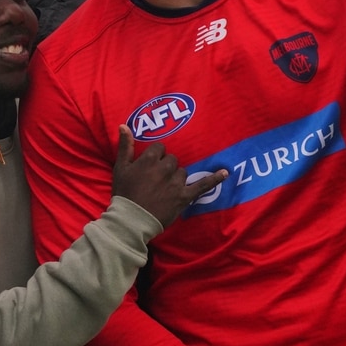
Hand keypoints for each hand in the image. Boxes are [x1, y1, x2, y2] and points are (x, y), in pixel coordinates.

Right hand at [111, 125, 226, 227]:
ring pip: (182, 171)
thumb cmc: (124, 193)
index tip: (150, 166)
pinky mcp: (184, 196)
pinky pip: (202, 185)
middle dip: (166, 167)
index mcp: (149, 159)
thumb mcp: (120, 168)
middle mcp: (164, 168)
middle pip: (172, 159)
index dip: (155, 157)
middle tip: (156, 180)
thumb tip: (124, 125)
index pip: (159, 148)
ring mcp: (176, 182)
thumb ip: (125, 146)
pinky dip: (214, 179)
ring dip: (176, 177)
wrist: (131, 220)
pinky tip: (225, 172)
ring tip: (165, 190)